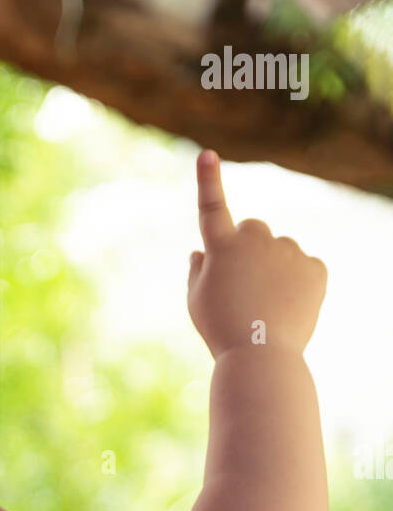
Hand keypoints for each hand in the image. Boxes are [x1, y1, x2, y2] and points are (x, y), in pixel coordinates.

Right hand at [187, 150, 326, 358]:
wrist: (259, 357)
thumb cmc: (220, 331)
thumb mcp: (197, 303)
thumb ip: (197, 271)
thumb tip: (200, 251)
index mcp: (220, 247)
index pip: (212, 207)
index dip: (208, 180)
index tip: (208, 154)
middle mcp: (254, 240)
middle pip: (253, 229)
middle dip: (250, 248)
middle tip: (244, 287)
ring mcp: (286, 251)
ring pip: (280, 251)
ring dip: (275, 268)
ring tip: (267, 306)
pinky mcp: (314, 267)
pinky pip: (305, 268)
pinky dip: (299, 284)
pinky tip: (288, 308)